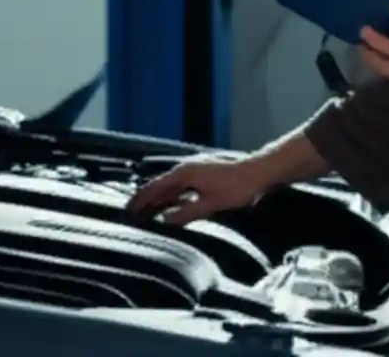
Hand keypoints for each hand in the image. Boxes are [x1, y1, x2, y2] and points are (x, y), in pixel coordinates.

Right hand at [126, 156, 272, 225]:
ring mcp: (197, 169)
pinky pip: (183, 186)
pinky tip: (174, 205)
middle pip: (161, 186)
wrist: (260, 171)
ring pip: (172, 186)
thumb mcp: (210, 204)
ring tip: (148, 212)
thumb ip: (186, 212)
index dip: (141, 199)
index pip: (155, 187)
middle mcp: (188, 168)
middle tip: (133, 214)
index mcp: (185, 173)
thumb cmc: (237, 187)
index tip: (129, 210)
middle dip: (146, 200)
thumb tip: (165, 220)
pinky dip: (174, 196)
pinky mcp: (205, 173)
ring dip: (160, 198)